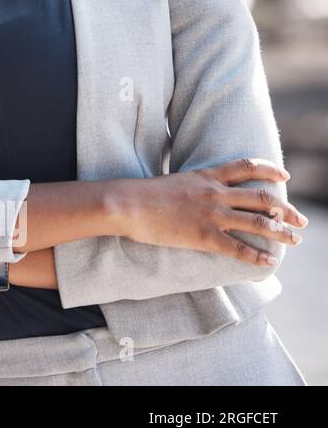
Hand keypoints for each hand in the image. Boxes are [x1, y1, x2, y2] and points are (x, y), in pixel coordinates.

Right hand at [113, 157, 308, 265]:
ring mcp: (211, 215)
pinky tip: (269, 261)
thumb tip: (195, 192)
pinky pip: (238, 248)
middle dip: (285, 209)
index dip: (268, 170)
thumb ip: (191, 186)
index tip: (284, 176)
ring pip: (257, 222)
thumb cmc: (141, 194)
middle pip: (261, 197)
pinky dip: (257, 256)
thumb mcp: (171, 182)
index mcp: (206, 176)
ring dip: (281, 232)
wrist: (126, 203)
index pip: (245, 167)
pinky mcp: (204, 236)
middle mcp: (215, 193)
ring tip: (295, 239)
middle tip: (300, 219)